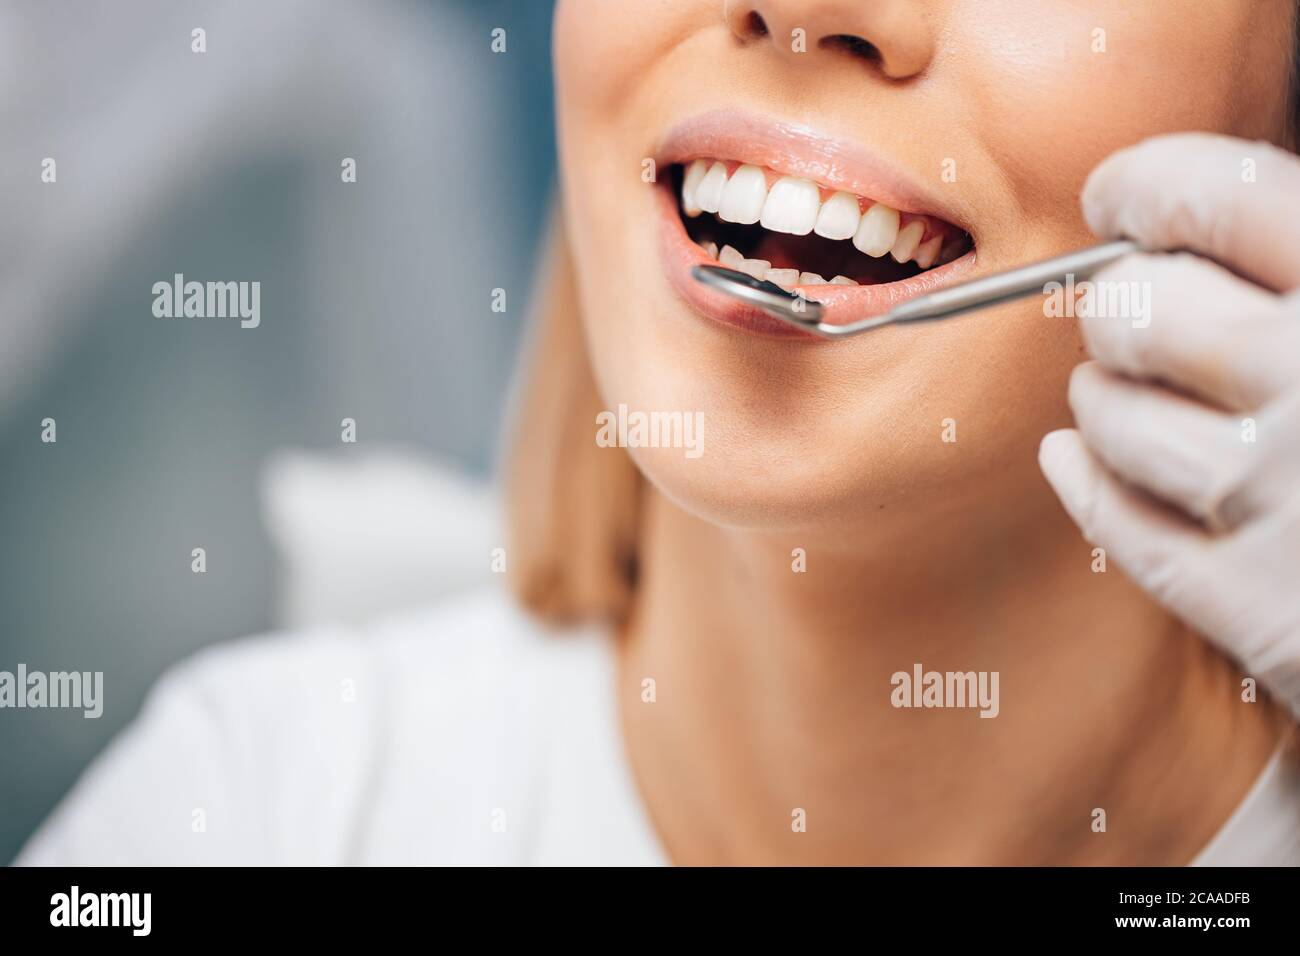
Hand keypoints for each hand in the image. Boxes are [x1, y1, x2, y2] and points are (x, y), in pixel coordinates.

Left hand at [1038, 132, 1299, 716]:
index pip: (1217, 196)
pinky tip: (1070, 456)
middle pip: (1139, 308)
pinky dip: (1085, 483)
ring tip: (1109, 385)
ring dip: (1101, 394)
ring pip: (1114, 416)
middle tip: (1127, 309)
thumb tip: (1231, 204)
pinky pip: (1123, 526)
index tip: (1116, 199)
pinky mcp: (1265, 611)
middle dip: (1117, 301)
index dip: (1143, 187)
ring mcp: (1286, 500)